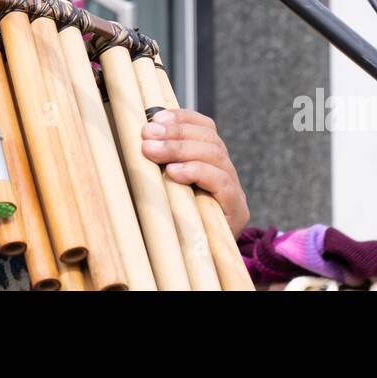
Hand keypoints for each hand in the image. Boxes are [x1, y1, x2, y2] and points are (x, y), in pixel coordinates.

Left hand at [141, 108, 249, 236]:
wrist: (204, 259)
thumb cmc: (180, 218)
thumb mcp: (170, 186)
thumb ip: (162, 162)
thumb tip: (140, 137)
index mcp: (212, 158)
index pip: (205, 127)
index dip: (182, 118)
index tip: (155, 118)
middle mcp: (227, 169)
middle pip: (208, 138)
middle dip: (174, 133)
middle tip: (146, 135)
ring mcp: (234, 188)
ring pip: (214, 154)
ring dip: (179, 149)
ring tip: (151, 151)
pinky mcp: (236, 208)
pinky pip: (221, 182)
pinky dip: (196, 172)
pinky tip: (173, 173)